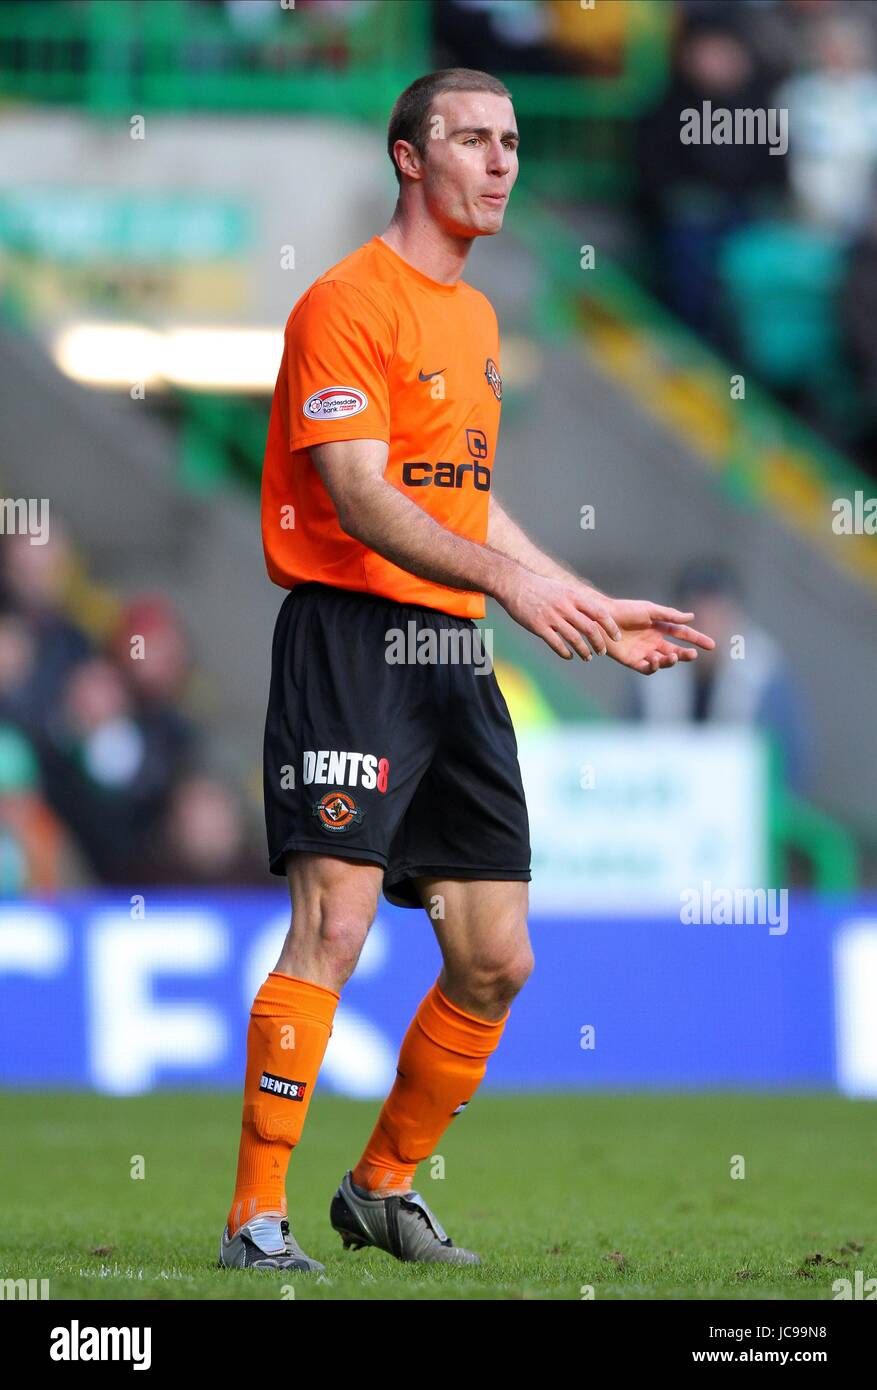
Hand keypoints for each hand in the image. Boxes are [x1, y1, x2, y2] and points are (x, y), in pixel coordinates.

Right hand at [496, 570, 622, 659]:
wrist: (514, 584)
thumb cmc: (540, 587)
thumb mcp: (563, 589)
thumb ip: (578, 601)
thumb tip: (594, 613)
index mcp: (573, 596)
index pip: (599, 613)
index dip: (611, 627)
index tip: (617, 637)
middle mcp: (565, 606)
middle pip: (590, 629)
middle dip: (599, 643)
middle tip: (602, 652)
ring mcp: (551, 617)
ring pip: (574, 639)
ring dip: (584, 651)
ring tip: (587, 657)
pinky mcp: (538, 626)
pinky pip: (556, 644)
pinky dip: (565, 652)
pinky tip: (569, 656)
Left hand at [603, 599, 715, 673]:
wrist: (602, 618)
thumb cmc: (625, 610)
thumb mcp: (650, 610)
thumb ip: (670, 615)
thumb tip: (691, 617)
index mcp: (660, 628)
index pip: (683, 635)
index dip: (697, 639)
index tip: (711, 645)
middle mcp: (654, 641)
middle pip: (676, 651)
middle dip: (686, 654)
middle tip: (692, 654)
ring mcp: (644, 652)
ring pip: (663, 661)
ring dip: (670, 661)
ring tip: (672, 656)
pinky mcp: (632, 661)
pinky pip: (647, 668)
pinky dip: (653, 667)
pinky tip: (655, 661)